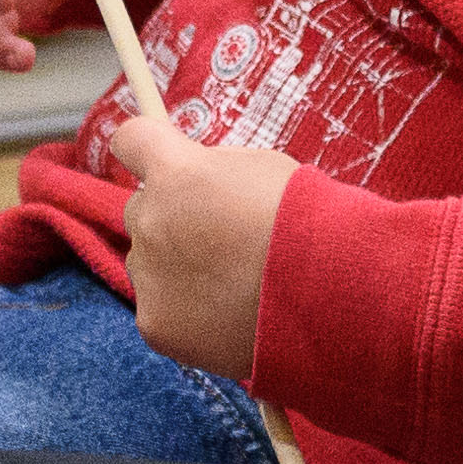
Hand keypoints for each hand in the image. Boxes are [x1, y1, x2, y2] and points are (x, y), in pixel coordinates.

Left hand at [107, 112, 293, 377]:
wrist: (332, 295)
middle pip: (141, 208)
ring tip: (234, 284)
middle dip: (171, 218)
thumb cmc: (306, 224)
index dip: (145, 148)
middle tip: (222, 239)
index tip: (156, 159)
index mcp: (177, 171)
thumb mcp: (262, 168)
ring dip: (177, 267)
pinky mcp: (155, 323)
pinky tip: (227, 315)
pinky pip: (160, 308)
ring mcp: (149, 274)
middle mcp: (151, 218)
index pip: (130, 140)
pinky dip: (186, 313)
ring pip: (149, 262)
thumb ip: (212, 169)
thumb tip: (190, 174)